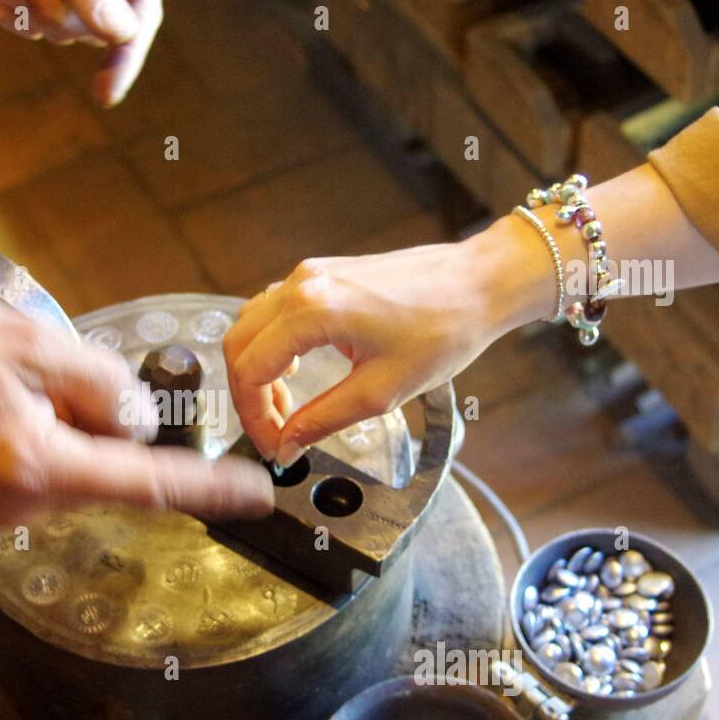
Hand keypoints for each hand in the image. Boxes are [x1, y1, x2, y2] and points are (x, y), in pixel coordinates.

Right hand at [0, 293, 271, 530]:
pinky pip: (28, 483)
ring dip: (57, 435)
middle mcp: (17, 509)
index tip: (255, 497)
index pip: (147, 486)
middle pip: (99, 473)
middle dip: (94, 428)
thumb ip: (102, 386)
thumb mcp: (34, 345)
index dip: (208, 492)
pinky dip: (29, 449)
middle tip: (47, 377)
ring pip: (63, 476)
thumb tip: (140, 425)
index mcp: (39, 467)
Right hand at [223, 227, 550, 467]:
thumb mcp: (380, 392)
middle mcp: (302, 284)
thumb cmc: (444, 329)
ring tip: (285, 406)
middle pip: (238, 344)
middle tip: (274, 432)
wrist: (480, 284)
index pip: (250, 369)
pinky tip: (294, 371)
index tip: (271, 446)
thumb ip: (322, 420)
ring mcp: (310, 274)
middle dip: (247, 396)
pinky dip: (271, 346)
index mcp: (312, 311)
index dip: (253, 416)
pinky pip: (273, 311)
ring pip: (250, 325)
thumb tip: (286, 445)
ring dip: (257, 370)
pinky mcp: (322, 274)